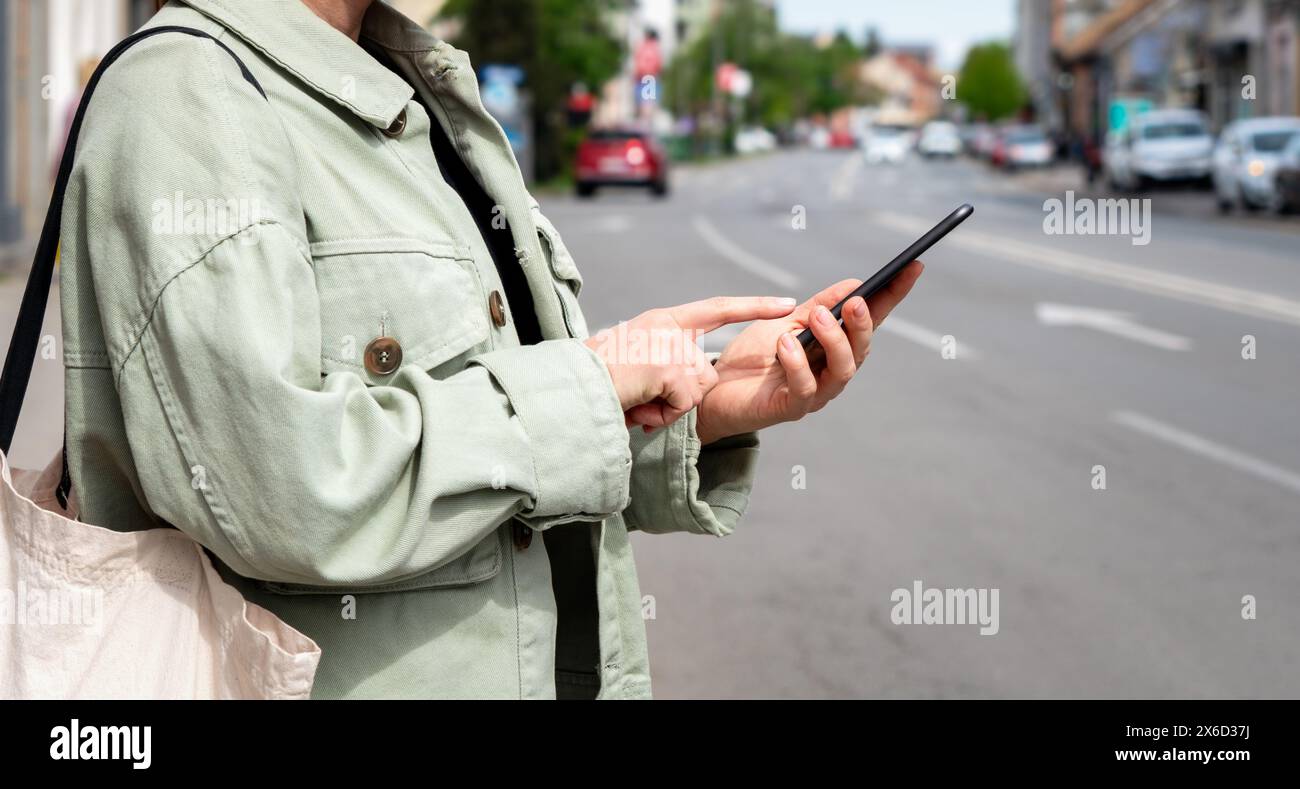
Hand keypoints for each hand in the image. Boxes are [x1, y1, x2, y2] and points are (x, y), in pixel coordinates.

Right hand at [584, 296, 796, 430]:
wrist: (574, 384)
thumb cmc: (596, 378)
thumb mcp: (636, 357)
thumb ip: (666, 361)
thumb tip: (686, 388)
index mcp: (663, 319)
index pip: (718, 308)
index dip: (753, 306)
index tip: (787, 304)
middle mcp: (672, 328)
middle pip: (702, 374)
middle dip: (678, 398)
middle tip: (639, 395)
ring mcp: (675, 348)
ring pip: (694, 394)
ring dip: (666, 408)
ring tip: (635, 398)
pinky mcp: (675, 370)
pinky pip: (683, 407)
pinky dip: (661, 415)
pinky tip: (639, 404)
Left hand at [695, 261, 923, 444]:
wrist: (713, 392)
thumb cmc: (752, 358)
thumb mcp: (784, 323)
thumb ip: (818, 306)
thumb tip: (855, 284)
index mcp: (833, 348)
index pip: (870, 320)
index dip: (893, 296)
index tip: (911, 267)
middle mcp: (831, 372)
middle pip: (861, 349)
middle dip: (862, 323)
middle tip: (854, 301)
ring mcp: (815, 393)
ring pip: (842, 371)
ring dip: (834, 341)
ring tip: (818, 317)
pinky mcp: (791, 408)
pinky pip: (805, 389)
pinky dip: (798, 363)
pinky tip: (787, 344)